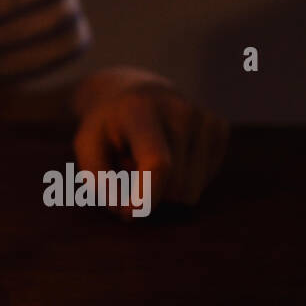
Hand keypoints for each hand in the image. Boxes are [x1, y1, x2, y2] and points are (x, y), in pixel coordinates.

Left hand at [72, 84, 228, 216]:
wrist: (131, 91)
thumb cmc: (106, 127)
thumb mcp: (86, 148)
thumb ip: (99, 182)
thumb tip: (129, 214)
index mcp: (140, 111)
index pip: (157, 164)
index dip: (147, 196)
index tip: (131, 214)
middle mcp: (179, 110)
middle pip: (177, 187)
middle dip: (150, 194)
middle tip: (129, 170)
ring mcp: (204, 118)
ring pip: (192, 191)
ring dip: (166, 189)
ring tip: (148, 162)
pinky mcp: (219, 127)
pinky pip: (206, 180)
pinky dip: (185, 178)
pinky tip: (170, 156)